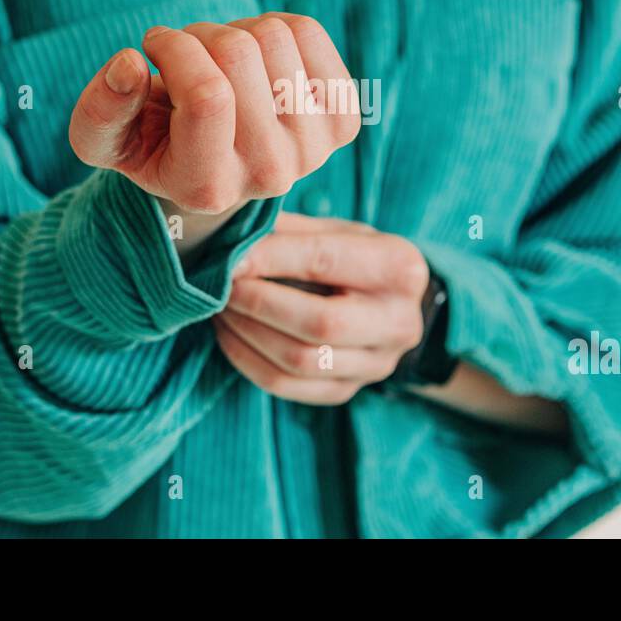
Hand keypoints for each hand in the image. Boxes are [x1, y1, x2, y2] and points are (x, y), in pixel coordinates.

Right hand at [68, 14, 359, 216]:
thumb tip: (130, 63)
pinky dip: (274, 27)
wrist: (216, 164)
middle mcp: (269, 175)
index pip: (208, 95)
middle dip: (200, 36)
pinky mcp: (342, 119)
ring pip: (273, 37)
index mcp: (208, 186)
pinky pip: (308, 32)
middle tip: (188, 56)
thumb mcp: (105, 139)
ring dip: (236, 32)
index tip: (153, 47)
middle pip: (239, 55)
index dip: (174, 49)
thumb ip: (101, 108)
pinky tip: (257, 59)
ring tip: (222, 63)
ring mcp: (314, 148)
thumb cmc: (152, 143)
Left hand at [214, 213, 428, 404]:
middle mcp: (399, 322)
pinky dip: (247, 360)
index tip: (230, 258)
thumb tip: (232, 237)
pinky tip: (231, 334)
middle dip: (259, 303)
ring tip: (221, 307)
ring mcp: (377, 364)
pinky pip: (287, 386)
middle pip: (318, 323)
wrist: (388, 302)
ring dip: (247, 333)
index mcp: (399, 267)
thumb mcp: (335, 231)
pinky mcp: (348, 389)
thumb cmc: (354, 256)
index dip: (269, 259)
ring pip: (299, 361)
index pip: (324, 261)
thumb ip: (290, 232)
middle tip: (223, 286)